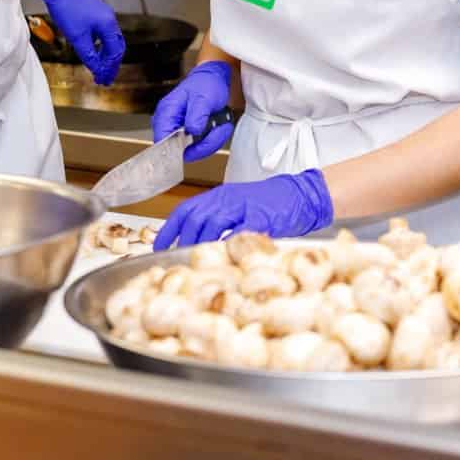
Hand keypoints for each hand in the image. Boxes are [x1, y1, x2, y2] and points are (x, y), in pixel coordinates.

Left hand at [28, 0, 124, 85]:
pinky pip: (103, 32)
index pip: (115, 52)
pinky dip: (100, 44)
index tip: (104, 79)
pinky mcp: (96, 11)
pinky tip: (92, 49)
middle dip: (111, 63)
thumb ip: (88, 54)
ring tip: (98, 66)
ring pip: (109, 39)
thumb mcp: (77, 37)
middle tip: (104, 76)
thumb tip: (96, 69)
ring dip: (105, 54)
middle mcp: (110, 19)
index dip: (110, 68)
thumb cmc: (67, 7)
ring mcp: (103, 14)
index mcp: (108, 25)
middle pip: (116, 46)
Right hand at [150, 60, 234, 161]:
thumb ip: (197, 115)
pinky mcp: (188, 134)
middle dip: (204, 144)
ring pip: (193, 150)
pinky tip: (219, 127)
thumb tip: (192, 131)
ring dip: (211, 141)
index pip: (162, 140)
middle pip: (180, 150)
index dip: (178, 149)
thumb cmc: (205, 84)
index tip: (198, 146)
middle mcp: (169, 124)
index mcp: (166, 113)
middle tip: (219, 129)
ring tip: (221, 125)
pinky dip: (212, 139)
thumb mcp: (203, 98)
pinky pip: (199, 146)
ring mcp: (178, 130)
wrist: (213, 79)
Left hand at [153, 170, 332, 249]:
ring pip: (213, 225)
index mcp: (219, 196)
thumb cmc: (270, 204)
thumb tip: (193, 243)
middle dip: (183, 242)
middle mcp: (228, 198)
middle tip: (177, 261)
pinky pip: (241, 233)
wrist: (302, 195)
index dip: (168, 230)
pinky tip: (225, 258)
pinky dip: (230, 245)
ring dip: (202, 245)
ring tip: (196, 264)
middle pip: (196, 219)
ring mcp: (245, 206)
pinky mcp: (262, 217)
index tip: (158, 247)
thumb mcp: (237, 206)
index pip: (185, 210)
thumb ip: (216, 219)